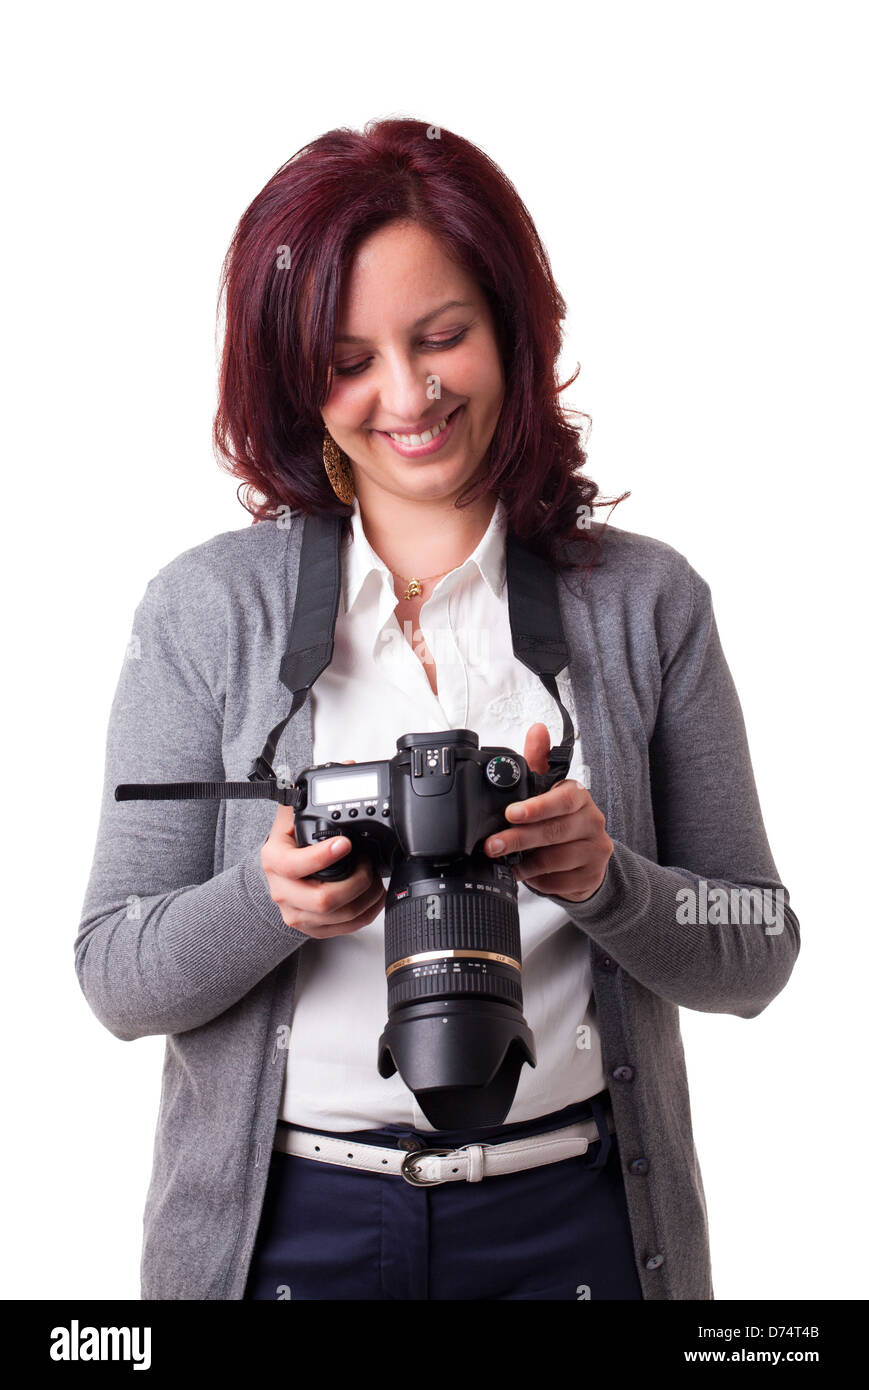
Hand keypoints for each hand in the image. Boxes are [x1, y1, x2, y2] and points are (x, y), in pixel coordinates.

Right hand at [261, 761, 385, 937]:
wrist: (276, 879)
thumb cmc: (286, 847)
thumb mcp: (290, 818)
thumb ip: (310, 793)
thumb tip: (344, 766)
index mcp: (274, 862)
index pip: (296, 866)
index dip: (323, 857)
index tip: (346, 844)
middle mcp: (282, 891)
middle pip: (323, 899)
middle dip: (356, 882)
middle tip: (369, 866)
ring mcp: (297, 914)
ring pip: (338, 916)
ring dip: (365, 898)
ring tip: (376, 880)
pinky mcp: (312, 929)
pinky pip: (344, 928)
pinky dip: (365, 914)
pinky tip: (373, 898)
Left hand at [483, 723, 612, 902]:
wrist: (585, 859)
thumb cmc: (560, 819)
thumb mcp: (548, 790)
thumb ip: (539, 761)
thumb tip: (538, 729)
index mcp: (578, 796)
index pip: (562, 799)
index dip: (536, 807)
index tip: (511, 813)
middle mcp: (592, 821)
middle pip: (555, 831)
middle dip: (519, 838)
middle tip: (492, 845)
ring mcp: (596, 850)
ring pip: (556, 859)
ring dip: (526, 863)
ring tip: (505, 864)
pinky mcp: (592, 876)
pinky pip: (560, 882)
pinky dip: (538, 881)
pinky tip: (525, 876)